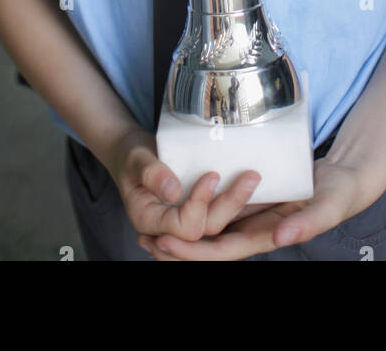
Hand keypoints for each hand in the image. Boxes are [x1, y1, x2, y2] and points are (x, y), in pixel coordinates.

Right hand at [104, 125, 265, 240]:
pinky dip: (236, 205)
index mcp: (150, 220)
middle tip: (252, 176)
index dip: (199, 205)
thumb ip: (151, 173)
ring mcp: (186, 221)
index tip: (211, 175)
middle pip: (207, 228)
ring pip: (218, 225)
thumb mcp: (136, 158)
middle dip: (231, 204)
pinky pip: (220, 215)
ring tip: (253, 177)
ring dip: (238, 204)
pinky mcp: (199, 212)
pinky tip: (252, 187)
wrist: (133, 156)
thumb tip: (173, 191)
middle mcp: (170, 229)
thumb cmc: (131, 156)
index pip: (182, 227)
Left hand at [137, 152, 385, 260]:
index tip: (166, 243)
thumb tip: (281, 238)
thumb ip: (308, 223)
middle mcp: (252, 229)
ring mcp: (249, 215)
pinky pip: (217, 208)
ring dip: (181, 229)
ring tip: (149, 224)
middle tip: (144, 238)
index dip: (194, 250)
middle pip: (208, 244)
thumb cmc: (337, 195)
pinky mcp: (248, 199)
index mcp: (266, 236)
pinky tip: (177, 197)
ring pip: (209, 228)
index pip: (223, 251)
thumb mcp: (327, 207)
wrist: (344, 180)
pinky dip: (196, 207)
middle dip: (177, 245)